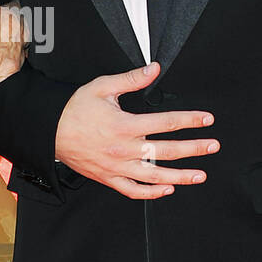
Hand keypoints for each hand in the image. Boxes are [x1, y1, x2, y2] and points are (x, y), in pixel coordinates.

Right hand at [54, 62, 217, 199]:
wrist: (49, 130)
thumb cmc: (74, 108)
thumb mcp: (102, 87)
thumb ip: (132, 79)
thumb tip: (155, 69)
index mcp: (124, 125)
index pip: (166, 122)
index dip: (190, 120)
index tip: (207, 119)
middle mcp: (123, 149)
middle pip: (166, 150)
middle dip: (194, 149)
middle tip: (213, 146)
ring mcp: (116, 167)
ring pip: (155, 176)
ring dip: (181, 176)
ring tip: (200, 175)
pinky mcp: (108, 178)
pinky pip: (133, 191)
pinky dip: (152, 193)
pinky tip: (167, 189)